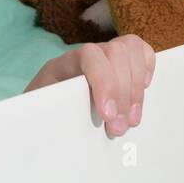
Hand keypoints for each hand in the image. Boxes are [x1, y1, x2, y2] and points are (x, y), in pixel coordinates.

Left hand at [25, 35, 155, 137]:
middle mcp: (83, 55)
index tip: (108, 114)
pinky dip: (146, 69)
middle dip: (123, 92)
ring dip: (136, 87)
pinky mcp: (118, 64)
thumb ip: (54, 118)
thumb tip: (71, 134)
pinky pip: (140, 51)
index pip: (88, 56)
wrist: (37, 115)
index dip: (104, 82)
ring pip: (130, 48)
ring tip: (131, 120)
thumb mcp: (41, 118)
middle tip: (119, 128)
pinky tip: (140, 93)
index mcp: (60, 65)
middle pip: (115, 52)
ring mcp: (103, 55)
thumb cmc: (42, 118)